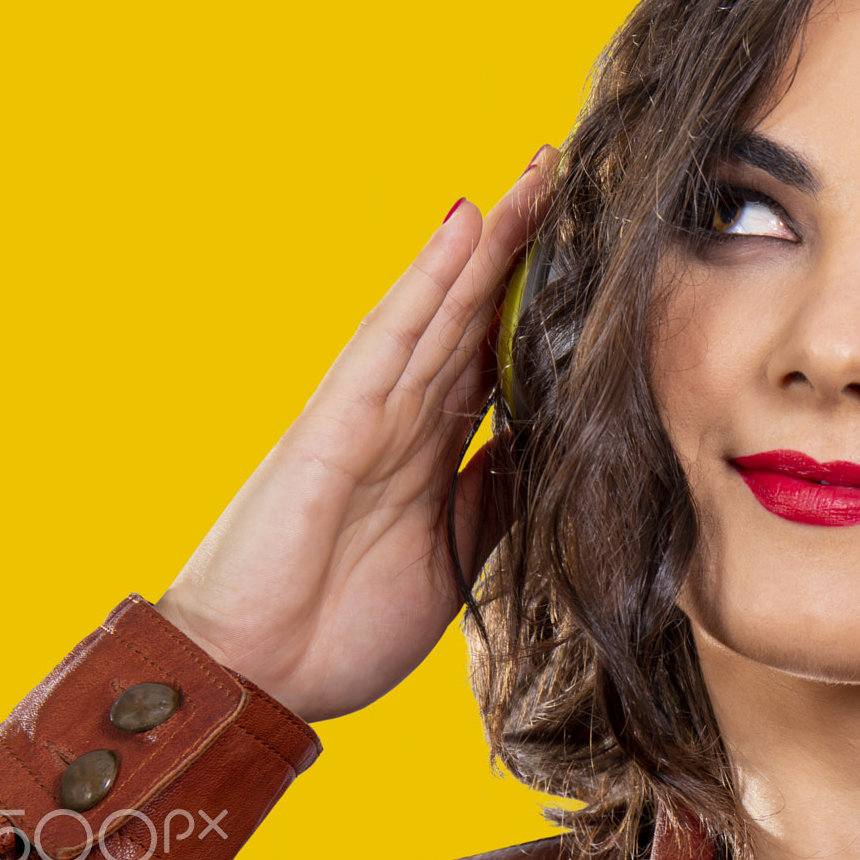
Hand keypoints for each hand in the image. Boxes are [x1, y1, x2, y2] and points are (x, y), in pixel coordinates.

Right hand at [154, 147, 556, 721]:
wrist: (259, 683)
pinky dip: (427, 278)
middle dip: (525, 250)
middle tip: (573, 178)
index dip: (544, 306)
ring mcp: (370, 411)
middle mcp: (405, 417)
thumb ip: (500, 498)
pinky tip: (463, 223)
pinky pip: (390, 335)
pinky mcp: (335, 419)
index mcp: (434, 451)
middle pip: (475, 314)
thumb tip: (556, 452)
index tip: (599, 258)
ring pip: (443, 306)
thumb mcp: (459, 559)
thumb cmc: (343, 628)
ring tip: (536, 176)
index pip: (500, 358)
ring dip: (491, 240)